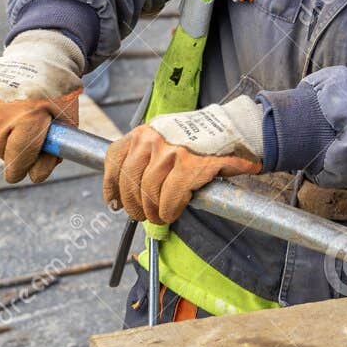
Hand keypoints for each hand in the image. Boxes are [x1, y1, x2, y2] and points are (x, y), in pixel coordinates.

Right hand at [0, 31, 86, 183]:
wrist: (35, 59)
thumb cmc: (53, 94)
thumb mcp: (64, 123)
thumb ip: (53, 153)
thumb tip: (34, 177)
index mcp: (27, 118)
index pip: (16, 158)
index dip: (17, 170)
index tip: (15, 173)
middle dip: (7, 151)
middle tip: (16, 139)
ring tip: (3, 130)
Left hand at [103, 99, 264, 223]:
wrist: (235, 129)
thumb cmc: (201, 139)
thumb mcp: (167, 136)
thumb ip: (149, 154)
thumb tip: (132, 189)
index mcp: (144, 132)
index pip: (115, 158)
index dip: (111, 185)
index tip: (114, 202)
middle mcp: (152, 139)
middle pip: (129, 181)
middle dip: (133, 205)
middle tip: (143, 216)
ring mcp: (170, 152)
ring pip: (147, 192)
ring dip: (152, 211)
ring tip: (160, 217)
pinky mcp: (189, 166)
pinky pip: (169, 198)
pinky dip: (168, 211)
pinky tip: (172, 213)